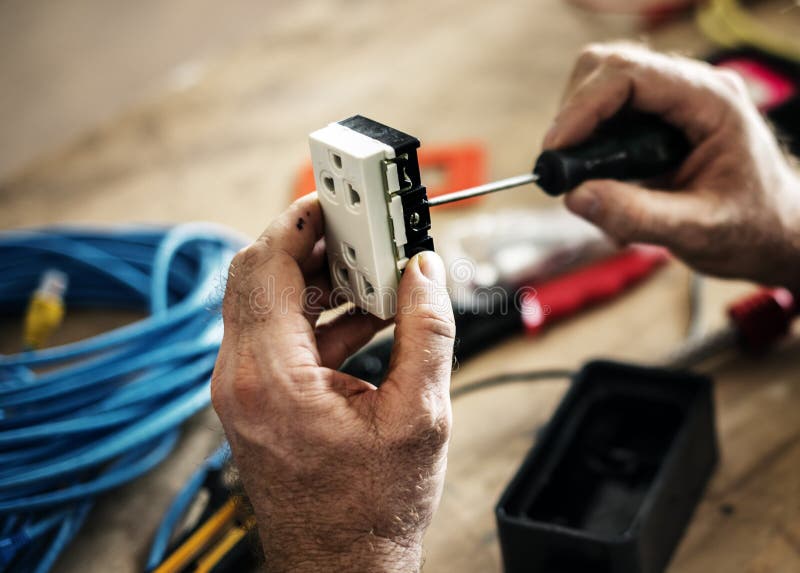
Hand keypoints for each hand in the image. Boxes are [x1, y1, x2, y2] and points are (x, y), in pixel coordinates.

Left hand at [211, 194, 454, 571]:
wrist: (342, 566)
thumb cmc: (372, 510)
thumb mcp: (420, 415)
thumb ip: (427, 331)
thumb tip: (427, 271)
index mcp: (272, 377)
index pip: (267, 265)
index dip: (300, 221)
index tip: (333, 197)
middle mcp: (242, 379)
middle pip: (258, 275)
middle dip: (310, 242)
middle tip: (358, 227)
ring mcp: (243, 391)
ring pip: (266, 302)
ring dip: (318, 278)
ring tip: (372, 269)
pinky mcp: (257, 400)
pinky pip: (278, 335)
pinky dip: (317, 315)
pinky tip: (365, 314)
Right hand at [546, 43, 799, 288]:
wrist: (770, 235)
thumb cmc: (749, 229)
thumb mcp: (696, 230)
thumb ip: (637, 214)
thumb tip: (574, 197)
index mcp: (711, 101)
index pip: (629, 75)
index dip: (583, 107)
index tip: (556, 150)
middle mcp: (690, 90)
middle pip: (607, 68)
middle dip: (575, 116)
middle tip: (566, 169)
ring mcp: (671, 102)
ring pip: (599, 89)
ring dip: (581, 137)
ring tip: (593, 188)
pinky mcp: (655, 121)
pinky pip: (605, 118)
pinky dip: (590, 152)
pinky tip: (608, 191)